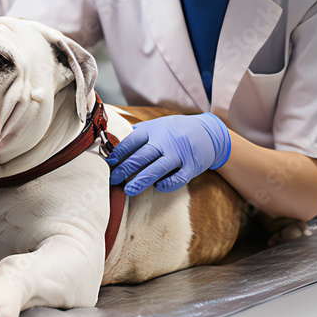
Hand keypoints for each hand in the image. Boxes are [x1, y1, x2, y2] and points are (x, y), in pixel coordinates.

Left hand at [105, 113, 231, 194]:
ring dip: (141, 180)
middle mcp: (165, 141)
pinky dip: (167, 184)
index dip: (119, 152)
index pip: (132, 141)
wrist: (208, 132)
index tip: (108, 162)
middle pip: (141, 156)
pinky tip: (157, 187)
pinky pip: (178, 178)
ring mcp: (179, 154)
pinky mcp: (192, 166)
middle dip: (125, 169)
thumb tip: (111, 142)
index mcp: (153, 130)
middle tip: (114, 179)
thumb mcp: (157, 125)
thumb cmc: (175, 130)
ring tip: (128, 190)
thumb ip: (138, 134)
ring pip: (157, 169)